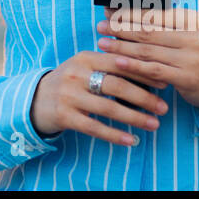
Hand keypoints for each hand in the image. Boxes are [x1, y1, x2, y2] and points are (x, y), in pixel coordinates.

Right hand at [29, 49, 168, 147]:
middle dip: (144, 97)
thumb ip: (109, 64)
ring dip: (135, 117)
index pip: (119, 63)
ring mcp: (69, 95)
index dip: (143, 73)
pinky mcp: (64, 116)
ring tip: (154, 124)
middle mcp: (76, 74)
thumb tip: (148, 69)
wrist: (35, 100)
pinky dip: (115, 135)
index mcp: (84, 58)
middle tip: (164, 107)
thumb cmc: (70, 82)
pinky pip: (94, 127)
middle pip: (116, 85)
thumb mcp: (84, 67)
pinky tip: (131, 140)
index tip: (164, 83)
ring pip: (108, 108)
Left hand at [97, 7, 198, 110]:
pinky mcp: (187, 77)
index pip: (154, 14)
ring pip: (148, 50)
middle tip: (101, 26)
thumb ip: (161, 26)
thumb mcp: (186, 35)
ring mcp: (191, 57)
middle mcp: (193, 36)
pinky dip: (134, 65)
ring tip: (103, 42)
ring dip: (122, 46)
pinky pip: (154, 70)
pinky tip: (117, 61)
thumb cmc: (195, 55)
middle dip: (121, 27)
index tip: (109, 12)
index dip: (129, 12)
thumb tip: (123, 14)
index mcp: (192, 20)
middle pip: (149, 30)